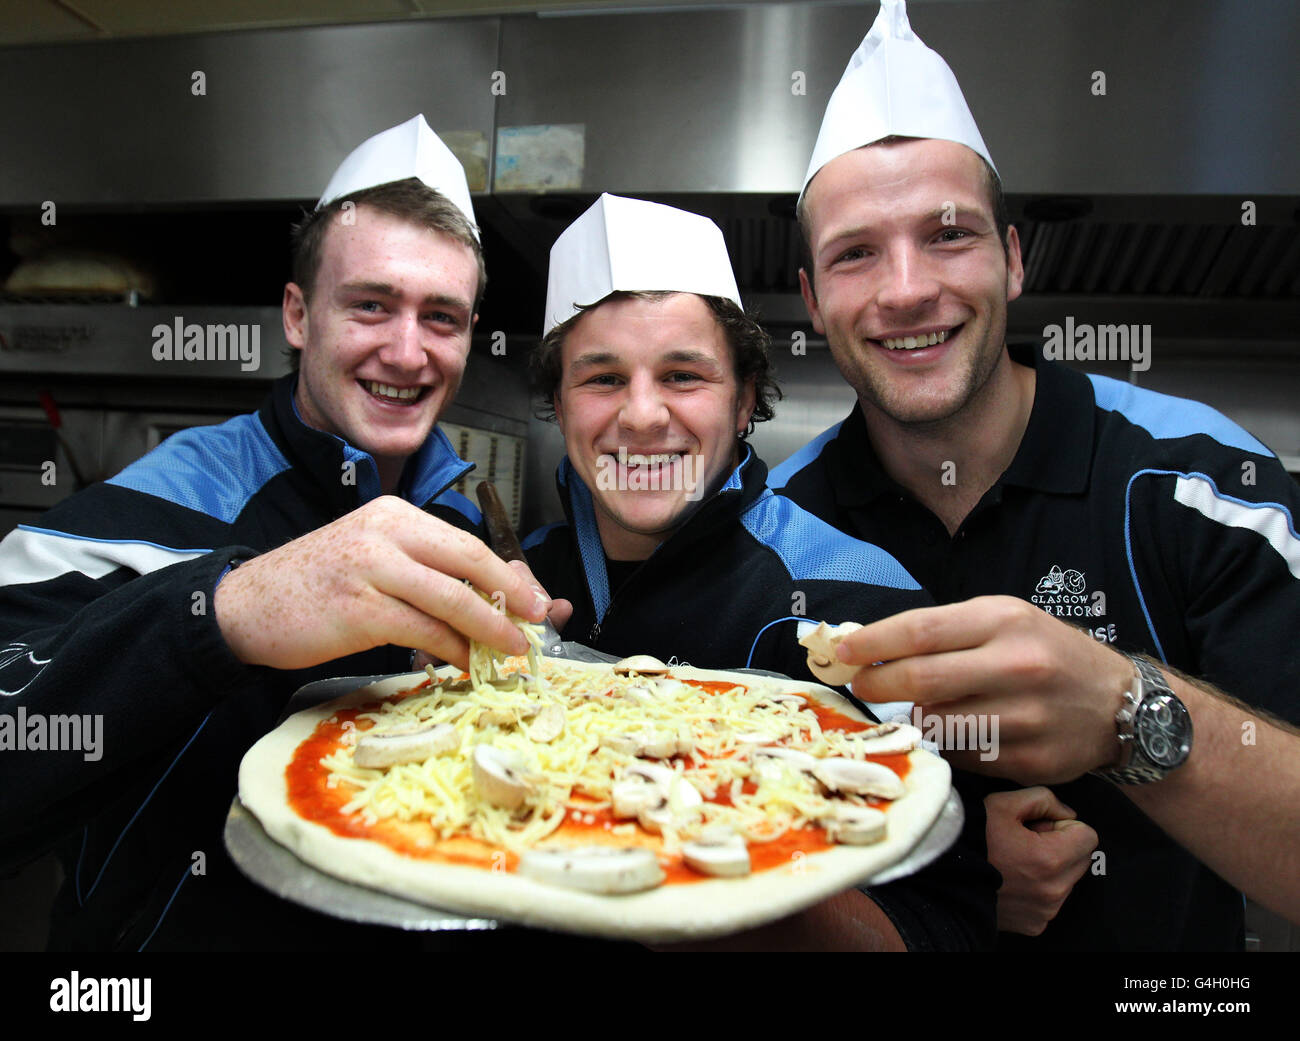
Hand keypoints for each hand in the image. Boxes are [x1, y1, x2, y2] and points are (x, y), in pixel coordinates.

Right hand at [215, 496, 548, 670]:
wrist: (246, 607)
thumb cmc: (314, 588)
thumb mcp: (373, 561)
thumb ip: (425, 572)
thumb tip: (494, 598)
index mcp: (394, 515)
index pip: (468, 541)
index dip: (509, 573)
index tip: (537, 598)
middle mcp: (386, 532)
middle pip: (470, 560)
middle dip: (512, 594)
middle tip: (537, 620)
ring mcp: (371, 568)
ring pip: (453, 597)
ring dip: (490, 628)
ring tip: (510, 649)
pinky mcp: (359, 608)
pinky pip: (424, 630)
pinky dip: (453, 650)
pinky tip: (465, 663)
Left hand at [837, 596, 1132, 783]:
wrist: (1121, 704)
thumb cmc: (1048, 652)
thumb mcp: (1005, 620)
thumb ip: (945, 631)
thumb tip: (872, 646)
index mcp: (1003, 621)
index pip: (920, 630)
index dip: (873, 642)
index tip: (843, 652)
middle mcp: (1015, 666)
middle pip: (920, 679)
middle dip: (876, 683)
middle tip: (860, 685)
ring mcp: (1023, 717)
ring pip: (936, 722)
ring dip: (914, 715)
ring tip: (921, 704)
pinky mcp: (1028, 759)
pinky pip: (962, 754)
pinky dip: (948, 743)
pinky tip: (960, 729)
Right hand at [986, 787, 1097, 935]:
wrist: (943, 873)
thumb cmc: (973, 838)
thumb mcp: (1004, 802)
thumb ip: (1044, 798)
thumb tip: (1066, 814)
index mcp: (1051, 858)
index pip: (1088, 836)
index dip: (1063, 825)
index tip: (1039, 826)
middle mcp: (1054, 890)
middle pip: (1081, 859)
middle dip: (1061, 846)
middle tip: (1026, 842)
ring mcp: (1045, 910)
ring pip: (1067, 881)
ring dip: (1051, 869)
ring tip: (1016, 861)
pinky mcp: (1035, 924)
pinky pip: (1051, 901)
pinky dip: (1039, 890)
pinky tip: (1013, 880)